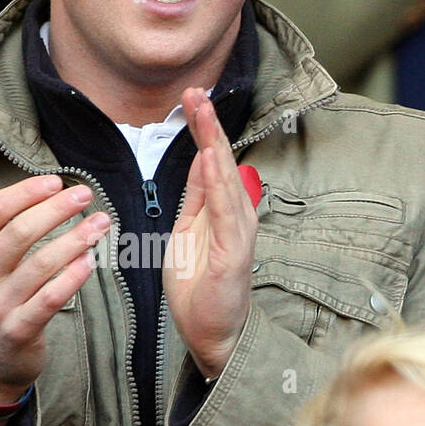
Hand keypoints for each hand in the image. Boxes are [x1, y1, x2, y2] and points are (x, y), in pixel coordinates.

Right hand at [0, 162, 110, 404]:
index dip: (25, 192)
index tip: (56, 182)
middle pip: (17, 234)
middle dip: (56, 210)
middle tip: (85, 195)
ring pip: (39, 265)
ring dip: (74, 240)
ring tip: (100, 224)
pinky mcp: (18, 331)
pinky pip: (49, 299)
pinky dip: (72, 278)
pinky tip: (90, 261)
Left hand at [163, 89, 257, 380]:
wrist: (211, 333)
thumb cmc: (200, 288)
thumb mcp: (188, 232)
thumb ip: (197, 198)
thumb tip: (200, 161)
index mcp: (220, 210)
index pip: (212, 162)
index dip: (203, 129)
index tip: (192, 98)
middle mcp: (234, 216)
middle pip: (220, 162)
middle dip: (208, 125)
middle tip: (196, 92)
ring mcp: (237, 233)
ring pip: (225, 179)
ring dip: (213, 144)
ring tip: (203, 112)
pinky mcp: (233, 253)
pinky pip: (224, 212)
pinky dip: (218, 184)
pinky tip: (210, 160)